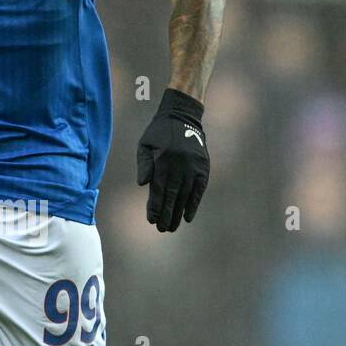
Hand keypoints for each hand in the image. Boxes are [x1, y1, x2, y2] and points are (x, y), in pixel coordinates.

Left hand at [137, 87, 208, 231]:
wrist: (183, 116)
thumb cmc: (159, 132)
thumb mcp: (145, 144)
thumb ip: (144, 164)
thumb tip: (142, 184)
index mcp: (163, 160)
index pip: (158, 189)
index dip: (155, 206)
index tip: (152, 220)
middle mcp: (179, 166)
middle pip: (172, 196)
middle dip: (166, 214)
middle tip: (162, 229)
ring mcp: (193, 168)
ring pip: (185, 196)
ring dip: (178, 213)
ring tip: (172, 227)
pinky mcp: (203, 168)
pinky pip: (199, 190)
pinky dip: (194, 204)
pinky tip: (188, 217)